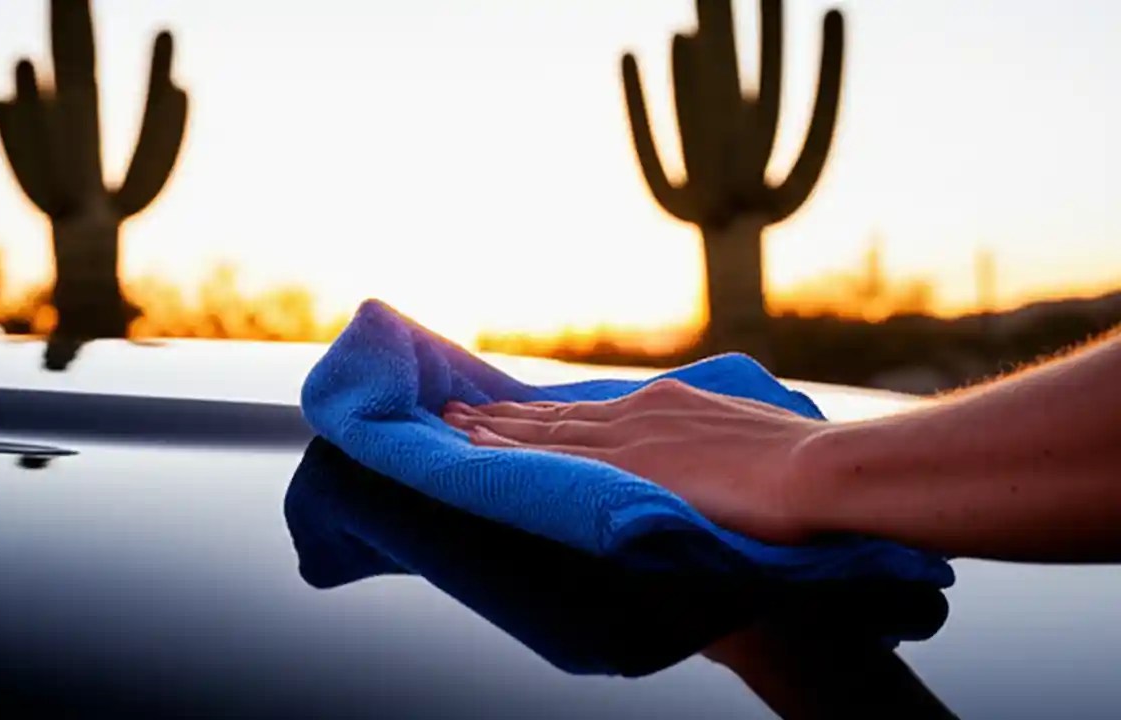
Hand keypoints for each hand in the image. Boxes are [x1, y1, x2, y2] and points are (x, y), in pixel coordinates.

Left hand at [442, 379, 826, 544]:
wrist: (814, 470)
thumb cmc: (800, 470)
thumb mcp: (752, 449)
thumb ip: (720, 457)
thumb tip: (720, 472)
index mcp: (673, 406)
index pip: (595, 413)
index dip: (551, 415)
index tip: (517, 414)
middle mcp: (643, 411)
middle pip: (559, 415)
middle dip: (507, 416)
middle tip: (459, 411)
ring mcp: (631, 434)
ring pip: (544, 431)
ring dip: (494, 428)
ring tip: (451, 425)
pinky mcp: (625, 461)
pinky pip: (550, 454)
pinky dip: (508, 450)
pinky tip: (475, 448)